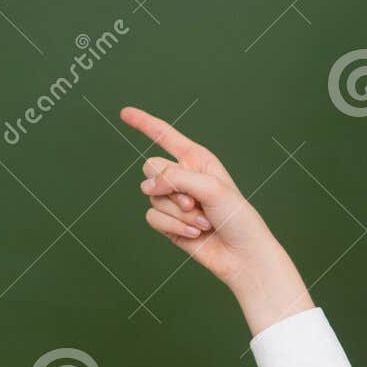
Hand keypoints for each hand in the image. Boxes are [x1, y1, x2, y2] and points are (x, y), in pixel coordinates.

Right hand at [118, 105, 280, 287]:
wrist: (242, 254)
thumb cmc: (237, 216)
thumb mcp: (211, 187)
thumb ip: (175, 179)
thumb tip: (146, 187)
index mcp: (197, 159)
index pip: (165, 136)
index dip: (144, 123)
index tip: (124, 113)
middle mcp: (183, 177)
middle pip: (151, 168)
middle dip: (169, 186)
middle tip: (193, 201)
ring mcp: (174, 200)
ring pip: (152, 197)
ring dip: (178, 213)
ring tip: (203, 220)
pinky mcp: (169, 223)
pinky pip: (153, 218)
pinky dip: (174, 227)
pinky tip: (196, 233)